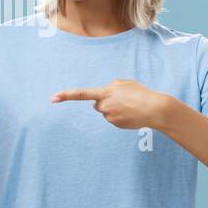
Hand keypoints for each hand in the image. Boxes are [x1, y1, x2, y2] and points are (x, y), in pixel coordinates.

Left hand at [50, 79, 171, 129]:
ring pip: (107, 112)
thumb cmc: (141, 93)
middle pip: (98, 105)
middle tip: (123, 100)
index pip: (81, 94)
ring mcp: (110, 117)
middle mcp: (104, 105)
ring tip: (131, 107)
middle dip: (106, 102)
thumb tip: (105, 93)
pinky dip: (121, 117)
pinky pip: (114, 120)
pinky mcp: (116, 124)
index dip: (66, 95)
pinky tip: (132, 114)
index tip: (53, 98)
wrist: (155, 109)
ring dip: (115, 109)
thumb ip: (112, 86)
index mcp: (105, 92)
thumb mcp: (125, 83)